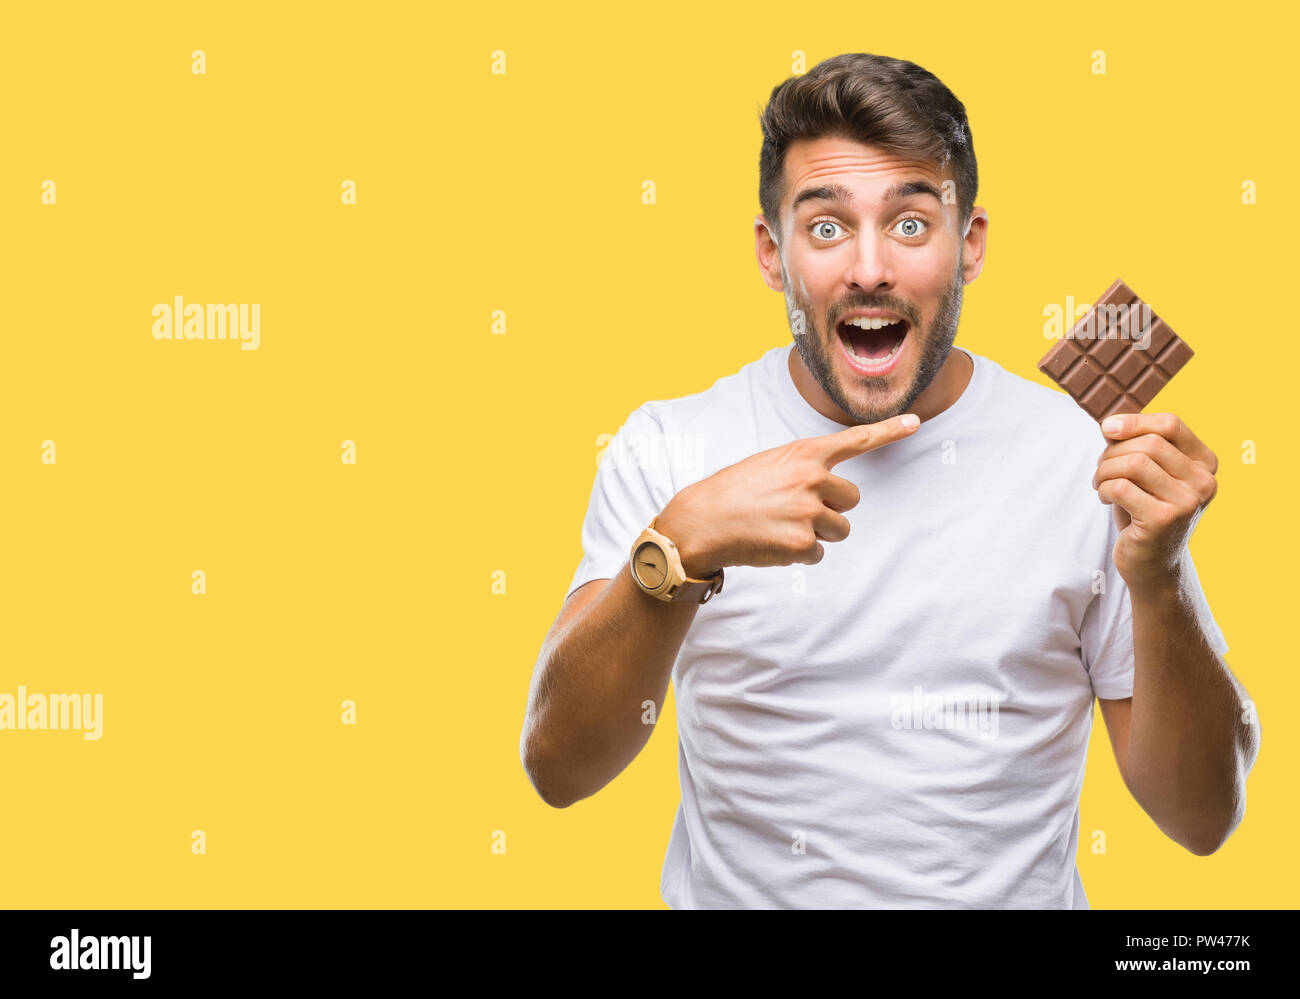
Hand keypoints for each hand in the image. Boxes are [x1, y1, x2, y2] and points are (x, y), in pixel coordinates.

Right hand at [655, 413, 920, 575]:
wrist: (701, 522)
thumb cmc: (734, 492)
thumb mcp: (770, 465)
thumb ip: (804, 470)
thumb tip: (829, 491)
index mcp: (803, 454)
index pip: (855, 439)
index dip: (889, 430)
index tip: (915, 421)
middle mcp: (812, 479)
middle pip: (852, 500)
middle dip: (831, 510)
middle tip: (795, 512)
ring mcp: (809, 512)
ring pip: (838, 530)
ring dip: (816, 534)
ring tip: (779, 527)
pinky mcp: (803, 544)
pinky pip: (818, 554)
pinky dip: (799, 554)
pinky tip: (772, 543)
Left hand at [1092, 412, 1218, 594]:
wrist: (1151, 563)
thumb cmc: (1144, 510)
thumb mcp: (1146, 473)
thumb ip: (1137, 445)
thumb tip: (1110, 425)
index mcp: (1205, 463)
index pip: (1171, 424)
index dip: (1134, 421)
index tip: (1106, 428)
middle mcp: (1204, 480)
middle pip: (1149, 443)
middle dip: (1113, 452)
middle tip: (1101, 469)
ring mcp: (1188, 501)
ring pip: (1134, 463)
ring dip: (1105, 470)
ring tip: (1100, 484)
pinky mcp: (1165, 519)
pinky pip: (1121, 487)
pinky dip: (1103, 489)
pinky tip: (1106, 499)